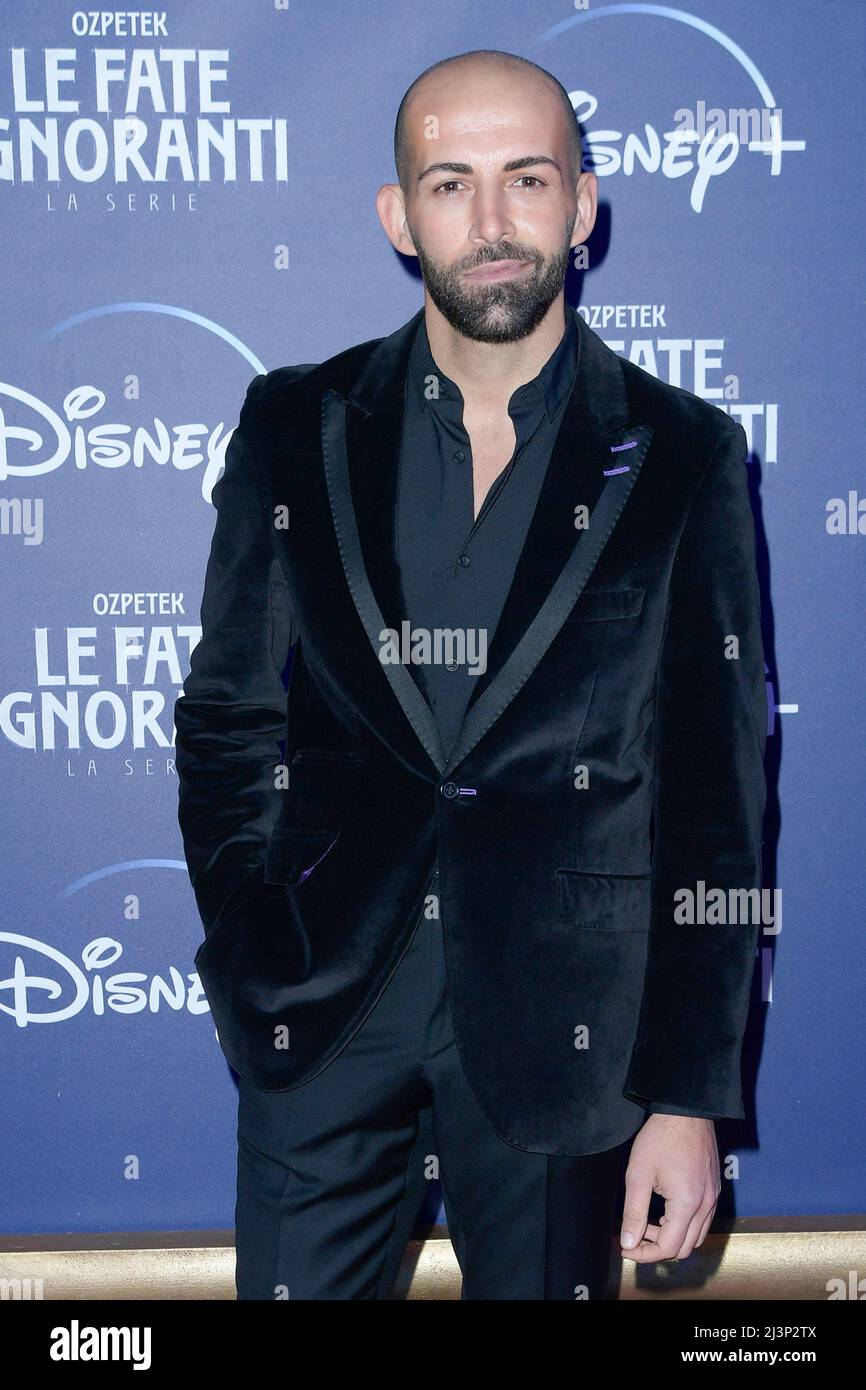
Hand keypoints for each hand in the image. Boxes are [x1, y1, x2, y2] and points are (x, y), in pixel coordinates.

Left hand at [619, 1113, 719, 1261]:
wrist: (686, 1110)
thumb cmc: (661, 1137)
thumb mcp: (638, 1174)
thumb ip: (634, 1212)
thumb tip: (629, 1241)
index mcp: (687, 1204)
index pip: (669, 1247)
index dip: (645, 1254)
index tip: (627, 1248)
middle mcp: (706, 1205)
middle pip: (685, 1248)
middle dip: (657, 1248)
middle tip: (635, 1237)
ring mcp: (713, 1197)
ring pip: (696, 1236)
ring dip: (672, 1238)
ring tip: (648, 1224)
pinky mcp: (714, 1188)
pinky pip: (702, 1221)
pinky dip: (684, 1226)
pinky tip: (665, 1211)